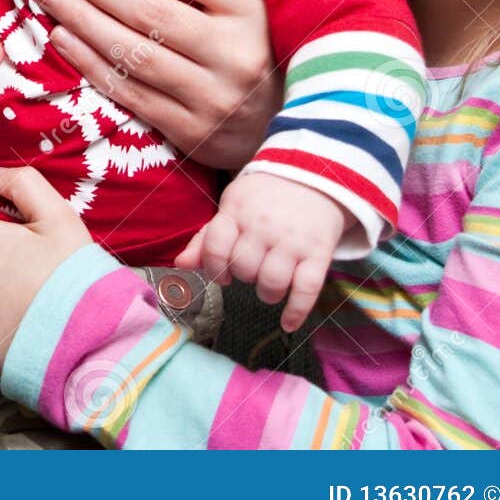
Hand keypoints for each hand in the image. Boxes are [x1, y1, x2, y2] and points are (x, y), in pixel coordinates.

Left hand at [31, 0, 279, 170]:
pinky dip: (90, 62)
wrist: (295, 127)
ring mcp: (215, 97)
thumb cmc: (252, 48)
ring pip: (133, 53)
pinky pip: (130, 93)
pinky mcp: (193, 132)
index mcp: (251, 7)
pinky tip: (62, 36)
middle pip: (148, 9)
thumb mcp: (244, 5)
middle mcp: (236, 52)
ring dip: (81, 18)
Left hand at [174, 171, 345, 332]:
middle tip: (253, 269)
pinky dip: (296, 311)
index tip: (223, 275)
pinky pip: (307, 288)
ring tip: (269, 287)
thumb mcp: (232, 207)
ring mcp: (293, 239)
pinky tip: (288, 323)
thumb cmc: (263, 198)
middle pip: (243, 269)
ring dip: (267, 294)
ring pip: (272, 282)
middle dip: (244, 277)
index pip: (215, 247)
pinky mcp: (319, 251)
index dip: (214, 268)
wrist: (312, 176)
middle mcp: (264, 225)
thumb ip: (206, 238)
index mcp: (237, 211)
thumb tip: (180, 265)